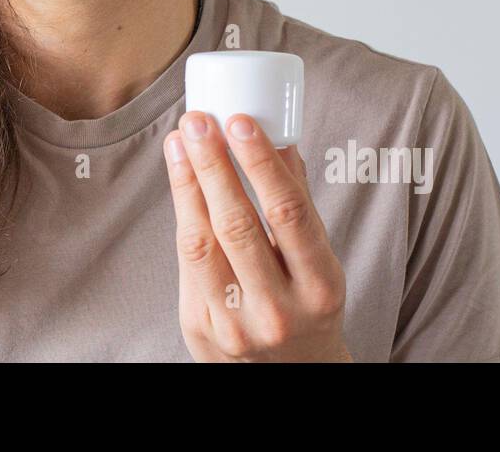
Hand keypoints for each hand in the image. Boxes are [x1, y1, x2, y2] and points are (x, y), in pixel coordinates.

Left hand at [163, 111, 351, 361]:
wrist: (291, 378)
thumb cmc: (307, 305)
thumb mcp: (319, 261)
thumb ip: (298, 204)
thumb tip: (280, 136)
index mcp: (320, 287)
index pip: (289, 214)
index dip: (261, 164)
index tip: (241, 122)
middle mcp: (278, 311)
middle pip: (237, 225)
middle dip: (212, 165)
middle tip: (197, 121)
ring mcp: (235, 324)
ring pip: (201, 242)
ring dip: (187, 183)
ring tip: (179, 141)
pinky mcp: (200, 328)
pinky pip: (187, 262)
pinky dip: (182, 213)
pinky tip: (180, 178)